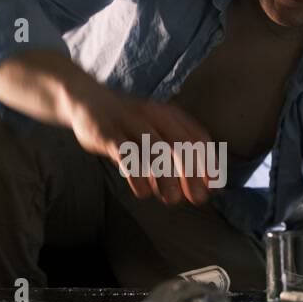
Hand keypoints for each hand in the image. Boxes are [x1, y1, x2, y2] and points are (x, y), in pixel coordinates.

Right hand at [67, 87, 214, 204]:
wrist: (88, 101)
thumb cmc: (129, 125)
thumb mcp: (157, 132)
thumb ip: (178, 157)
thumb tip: (208, 187)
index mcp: (170, 115)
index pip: (198, 139)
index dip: (209, 164)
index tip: (214, 188)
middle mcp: (154, 116)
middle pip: (181, 144)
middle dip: (193, 174)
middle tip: (199, 199)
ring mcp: (130, 123)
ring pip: (155, 149)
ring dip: (167, 177)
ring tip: (172, 200)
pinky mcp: (108, 133)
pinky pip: (126, 154)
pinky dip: (137, 175)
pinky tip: (143, 193)